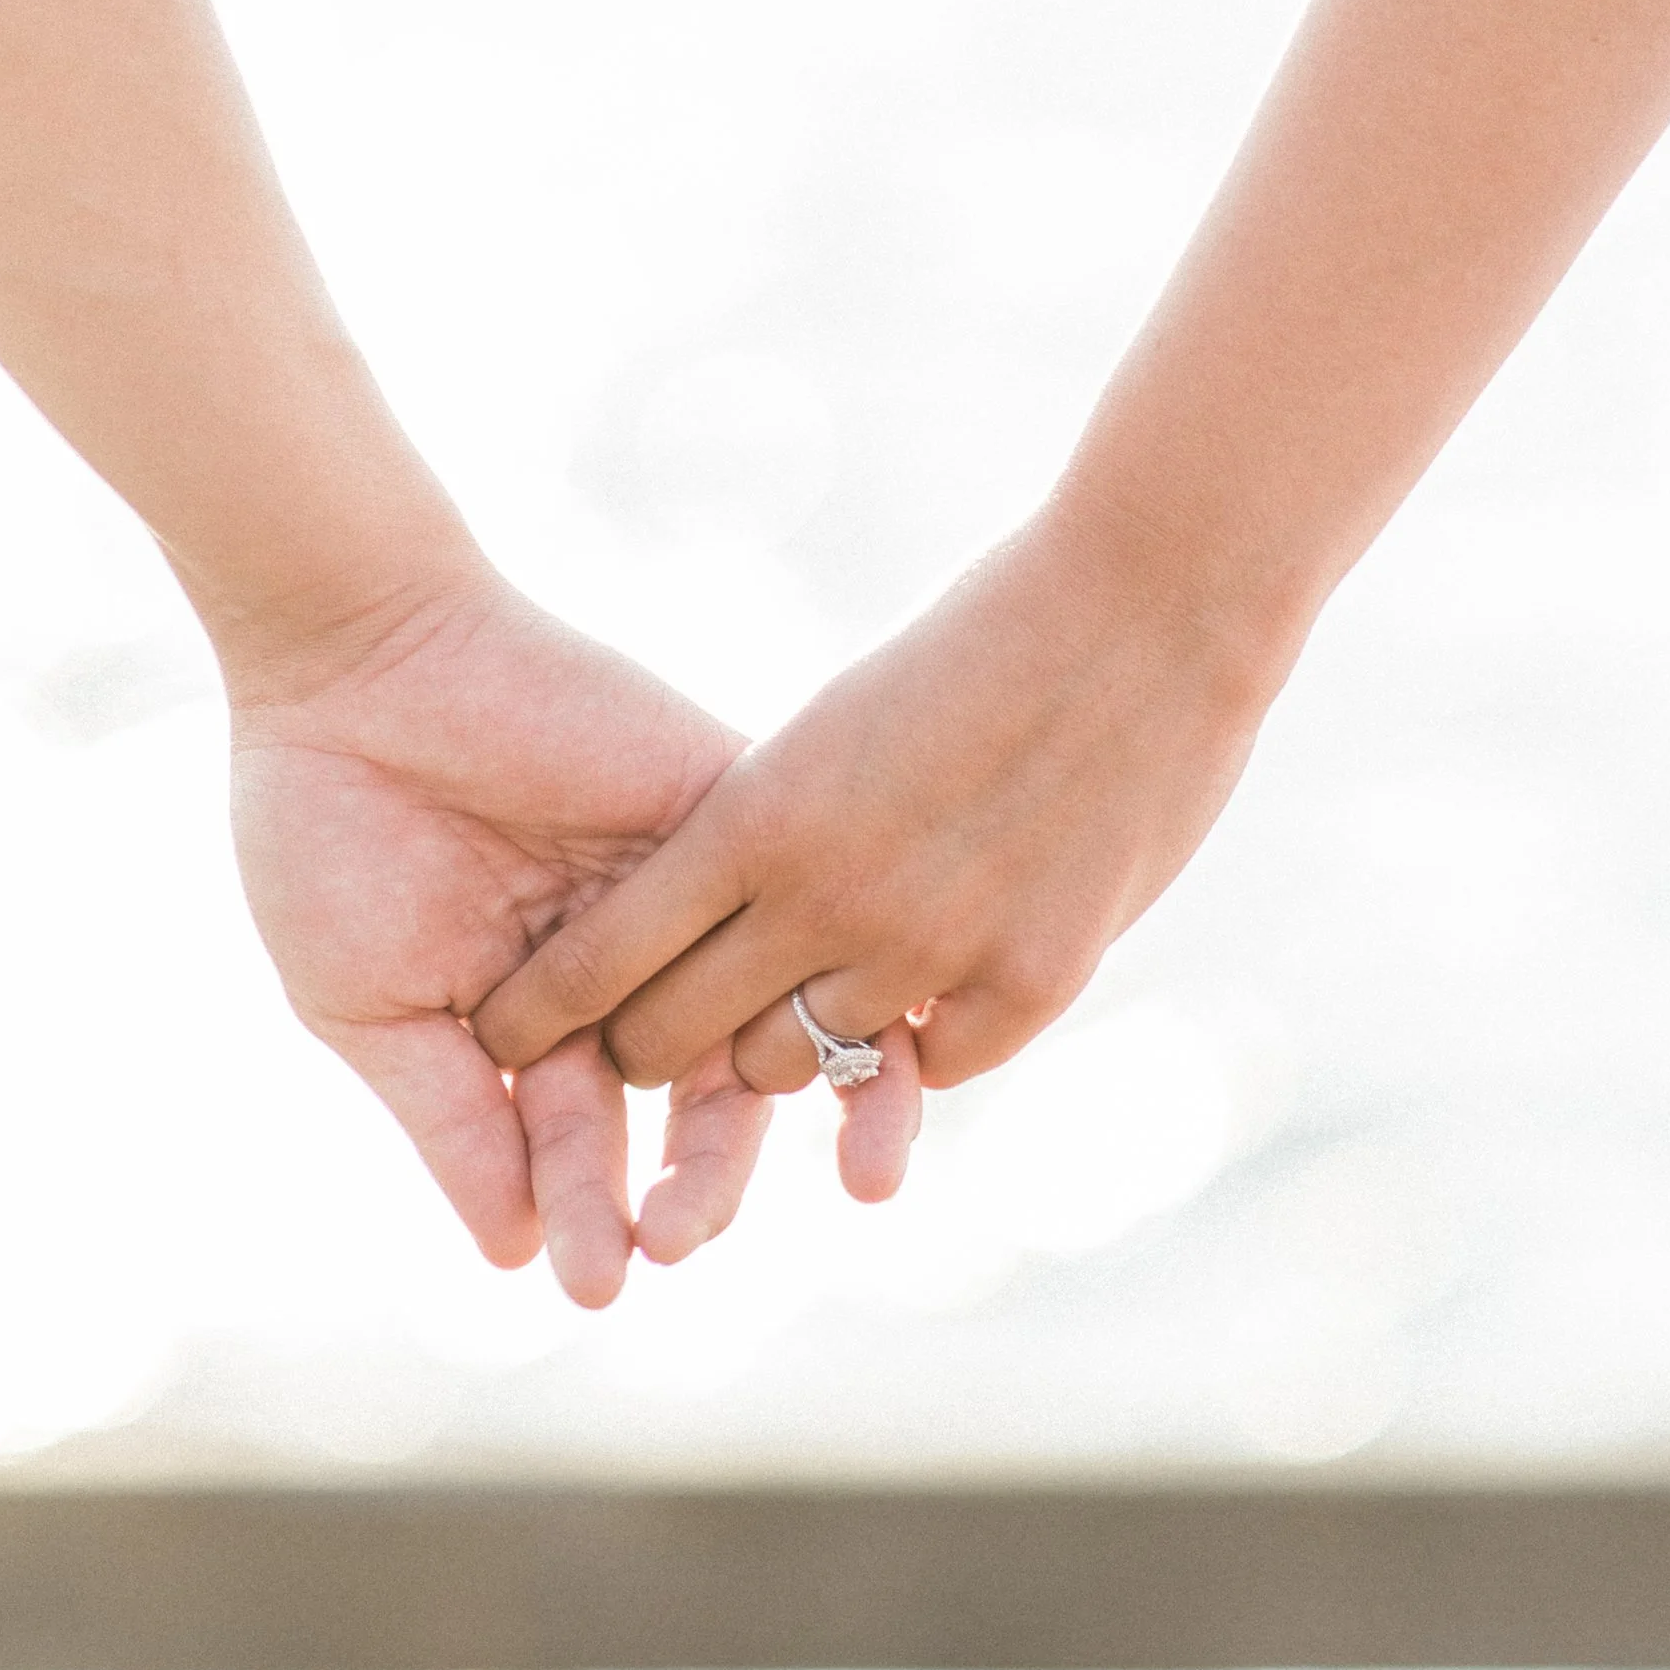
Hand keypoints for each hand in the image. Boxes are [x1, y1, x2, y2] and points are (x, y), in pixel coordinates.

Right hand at [227, 570, 776, 1306]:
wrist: (350, 667)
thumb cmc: (329, 834)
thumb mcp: (372, 1008)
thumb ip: (453, 1125)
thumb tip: (518, 1254)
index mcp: (542, 1022)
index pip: (588, 1139)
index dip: (595, 1210)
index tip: (598, 1284)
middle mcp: (633, 972)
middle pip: (693, 1103)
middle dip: (689, 1184)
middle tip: (675, 1244)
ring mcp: (691, 899)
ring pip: (763, 1028)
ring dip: (759, 1122)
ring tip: (755, 1194)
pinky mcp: (736, 816)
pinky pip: (808, 916)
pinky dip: (841, 991)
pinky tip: (855, 1071)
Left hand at [472, 503, 1280, 1114]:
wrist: (1152, 603)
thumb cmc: (989, 639)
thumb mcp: (839, 729)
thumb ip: (781, 831)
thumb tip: (734, 913)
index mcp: (757, 814)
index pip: (606, 957)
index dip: (556, 1008)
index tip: (517, 1032)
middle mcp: (828, 898)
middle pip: (682, 1040)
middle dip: (656, 1051)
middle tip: (651, 1054)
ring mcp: (932, 947)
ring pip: (802, 1066)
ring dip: (789, 1050)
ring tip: (792, 1025)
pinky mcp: (1033, 981)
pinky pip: (934, 1063)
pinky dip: (919, 1043)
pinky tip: (928, 1005)